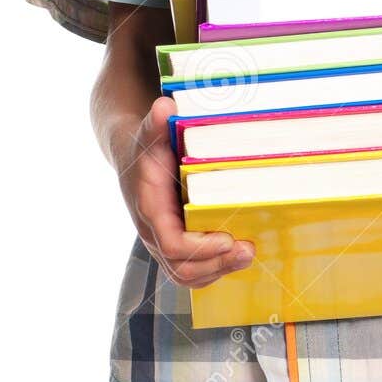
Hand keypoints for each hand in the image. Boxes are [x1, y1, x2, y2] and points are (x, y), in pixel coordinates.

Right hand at [117, 95, 254, 287]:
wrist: (132, 159)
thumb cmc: (145, 148)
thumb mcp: (149, 133)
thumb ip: (155, 123)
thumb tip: (164, 106)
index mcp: (149, 208)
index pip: (171, 243)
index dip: (200, 247)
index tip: (228, 239)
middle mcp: (153, 232)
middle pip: (182, 267)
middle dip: (217, 264)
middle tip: (249, 250)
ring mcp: (163, 242)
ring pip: (187, 275)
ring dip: (219, 270)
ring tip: (248, 254)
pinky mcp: (175, 245)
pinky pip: (192, 271)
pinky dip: (214, 269)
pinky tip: (236, 256)